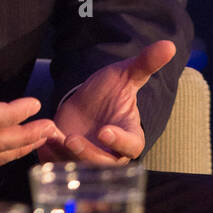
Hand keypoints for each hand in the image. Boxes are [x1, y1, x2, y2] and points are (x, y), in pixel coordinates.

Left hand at [38, 40, 176, 165]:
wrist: (83, 102)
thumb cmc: (108, 91)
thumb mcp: (125, 74)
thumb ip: (146, 63)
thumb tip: (169, 44)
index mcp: (130, 135)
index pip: (131, 145)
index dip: (120, 141)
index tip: (105, 131)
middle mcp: (112, 153)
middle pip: (104, 164)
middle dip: (88, 154)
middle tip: (72, 139)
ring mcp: (89, 159)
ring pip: (81, 167)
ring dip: (67, 156)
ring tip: (56, 138)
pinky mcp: (69, 160)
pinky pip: (60, 164)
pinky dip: (50, 156)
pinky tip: (42, 141)